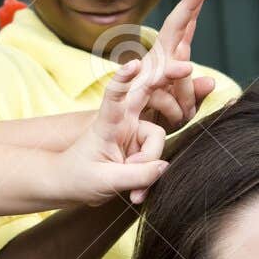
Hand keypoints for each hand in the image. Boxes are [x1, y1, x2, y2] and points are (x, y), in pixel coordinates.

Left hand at [62, 59, 169, 205]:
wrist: (72, 186)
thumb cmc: (79, 178)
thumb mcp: (105, 181)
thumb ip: (136, 175)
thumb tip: (165, 166)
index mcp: (106, 123)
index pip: (114, 96)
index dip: (124, 79)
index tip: (134, 63)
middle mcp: (123, 121)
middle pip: (147, 92)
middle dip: (166, 76)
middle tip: (186, 67)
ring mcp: (135, 132)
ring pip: (158, 138)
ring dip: (150, 164)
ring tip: (133, 190)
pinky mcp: (142, 146)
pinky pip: (157, 158)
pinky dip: (150, 177)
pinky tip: (137, 194)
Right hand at [140, 0, 215, 132]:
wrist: (122, 139)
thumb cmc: (153, 120)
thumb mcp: (180, 109)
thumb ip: (193, 94)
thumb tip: (210, 81)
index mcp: (168, 59)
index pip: (185, 27)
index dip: (195, 1)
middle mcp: (156, 60)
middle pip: (175, 28)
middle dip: (189, 5)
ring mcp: (145, 74)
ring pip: (170, 63)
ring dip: (181, 52)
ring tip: (193, 52)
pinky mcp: (132, 93)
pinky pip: (152, 92)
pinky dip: (156, 93)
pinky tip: (158, 85)